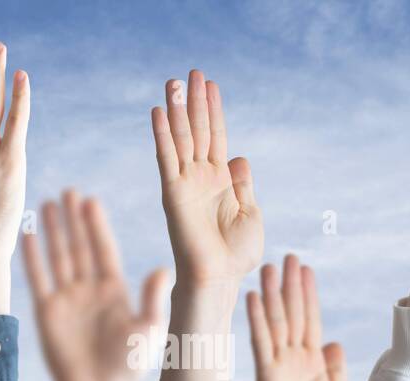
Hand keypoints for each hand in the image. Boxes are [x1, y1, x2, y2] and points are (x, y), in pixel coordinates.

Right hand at [22, 190, 168, 380]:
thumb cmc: (127, 368)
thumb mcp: (147, 331)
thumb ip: (152, 300)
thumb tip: (163, 269)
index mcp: (115, 291)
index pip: (103, 250)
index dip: (97, 227)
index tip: (90, 202)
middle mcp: (90, 290)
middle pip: (80, 247)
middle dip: (74, 220)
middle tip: (69, 191)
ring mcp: (68, 299)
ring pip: (59, 257)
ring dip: (53, 231)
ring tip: (47, 203)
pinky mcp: (47, 312)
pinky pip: (38, 279)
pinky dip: (32, 257)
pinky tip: (27, 235)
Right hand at [151, 70, 262, 291]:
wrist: (219, 278)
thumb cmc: (237, 256)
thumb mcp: (251, 214)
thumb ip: (243, 185)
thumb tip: (239, 157)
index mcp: (222, 181)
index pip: (216, 137)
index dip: (214, 111)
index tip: (212, 85)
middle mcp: (201, 178)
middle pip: (197, 130)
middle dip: (195, 101)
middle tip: (193, 72)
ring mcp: (185, 183)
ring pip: (180, 138)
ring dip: (177, 109)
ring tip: (174, 81)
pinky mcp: (172, 192)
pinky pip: (166, 157)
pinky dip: (161, 134)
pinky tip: (158, 110)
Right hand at [246, 255, 355, 380]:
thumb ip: (336, 370)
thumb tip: (333, 344)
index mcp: (314, 364)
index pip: (310, 320)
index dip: (308, 295)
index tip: (306, 270)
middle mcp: (294, 361)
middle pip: (293, 314)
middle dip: (291, 286)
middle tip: (289, 256)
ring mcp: (279, 367)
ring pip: (276, 322)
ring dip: (272, 294)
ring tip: (270, 267)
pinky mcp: (267, 376)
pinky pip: (261, 342)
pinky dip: (256, 319)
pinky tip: (253, 297)